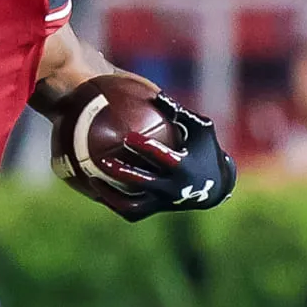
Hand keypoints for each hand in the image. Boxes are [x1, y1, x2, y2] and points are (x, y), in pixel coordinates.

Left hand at [98, 94, 236, 221]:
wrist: (214, 187)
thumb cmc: (205, 149)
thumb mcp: (200, 128)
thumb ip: (178, 113)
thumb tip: (156, 95)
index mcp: (184, 167)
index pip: (162, 158)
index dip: (144, 148)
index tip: (127, 137)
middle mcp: (172, 188)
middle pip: (143, 183)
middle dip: (122, 172)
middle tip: (103, 160)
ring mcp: (163, 202)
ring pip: (132, 204)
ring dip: (111, 194)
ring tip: (92, 179)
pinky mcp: (156, 210)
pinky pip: (130, 211)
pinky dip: (113, 203)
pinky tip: (95, 190)